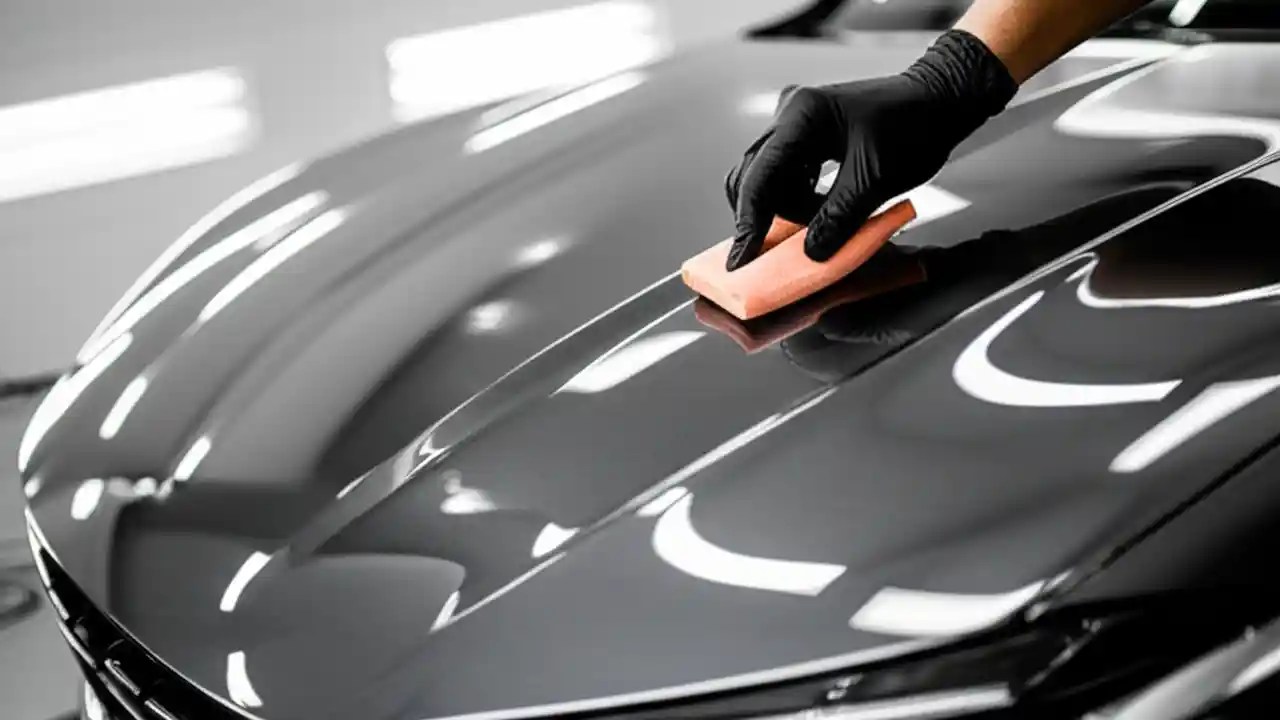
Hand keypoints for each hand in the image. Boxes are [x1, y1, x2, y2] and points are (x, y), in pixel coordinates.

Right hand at [725, 29, 1015, 269]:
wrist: (941, 102)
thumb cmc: (915, 128)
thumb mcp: (877, 179)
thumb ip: (839, 217)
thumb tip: (810, 254)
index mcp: (801, 117)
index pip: (760, 177)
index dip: (749, 223)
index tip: (741, 261)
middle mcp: (789, 115)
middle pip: (753, 178)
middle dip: (769, 217)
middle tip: (789, 247)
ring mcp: (794, 122)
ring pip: (769, 180)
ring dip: (791, 210)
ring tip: (827, 220)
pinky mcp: (805, 134)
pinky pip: (786, 173)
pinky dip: (799, 198)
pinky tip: (824, 207)